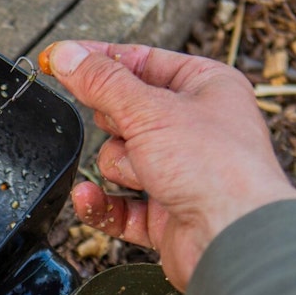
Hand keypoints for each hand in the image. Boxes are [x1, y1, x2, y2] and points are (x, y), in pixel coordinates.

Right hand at [38, 40, 295, 290]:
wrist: (233, 238)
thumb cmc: (216, 167)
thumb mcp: (149, 110)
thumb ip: (102, 83)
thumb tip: (67, 56)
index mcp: (206, 87)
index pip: (142, 61)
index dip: (100, 61)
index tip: (62, 58)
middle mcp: (196, 127)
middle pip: (126, 112)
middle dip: (118, 126)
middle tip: (131, 130)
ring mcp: (181, 173)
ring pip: (119, 160)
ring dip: (121, 168)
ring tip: (146, 174)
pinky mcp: (166, 214)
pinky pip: (118, 206)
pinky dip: (102, 204)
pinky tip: (89, 198)